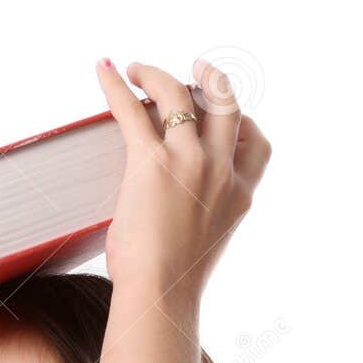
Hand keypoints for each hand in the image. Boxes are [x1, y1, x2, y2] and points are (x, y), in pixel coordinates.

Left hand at [94, 57, 271, 303]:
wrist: (162, 294)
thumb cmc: (173, 283)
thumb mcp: (205, 246)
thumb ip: (203, 218)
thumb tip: (171, 215)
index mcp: (240, 194)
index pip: (257, 144)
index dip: (243, 124)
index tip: (226, 118)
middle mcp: (222, 170)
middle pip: (226, 106)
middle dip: (211, 81)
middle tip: (194, 68)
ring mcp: (190, 162)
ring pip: (180, 96)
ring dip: (158, 75)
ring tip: (137, 69)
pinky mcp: (152, 162)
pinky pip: (133, 110)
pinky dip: (117, 86)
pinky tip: (105, 71)